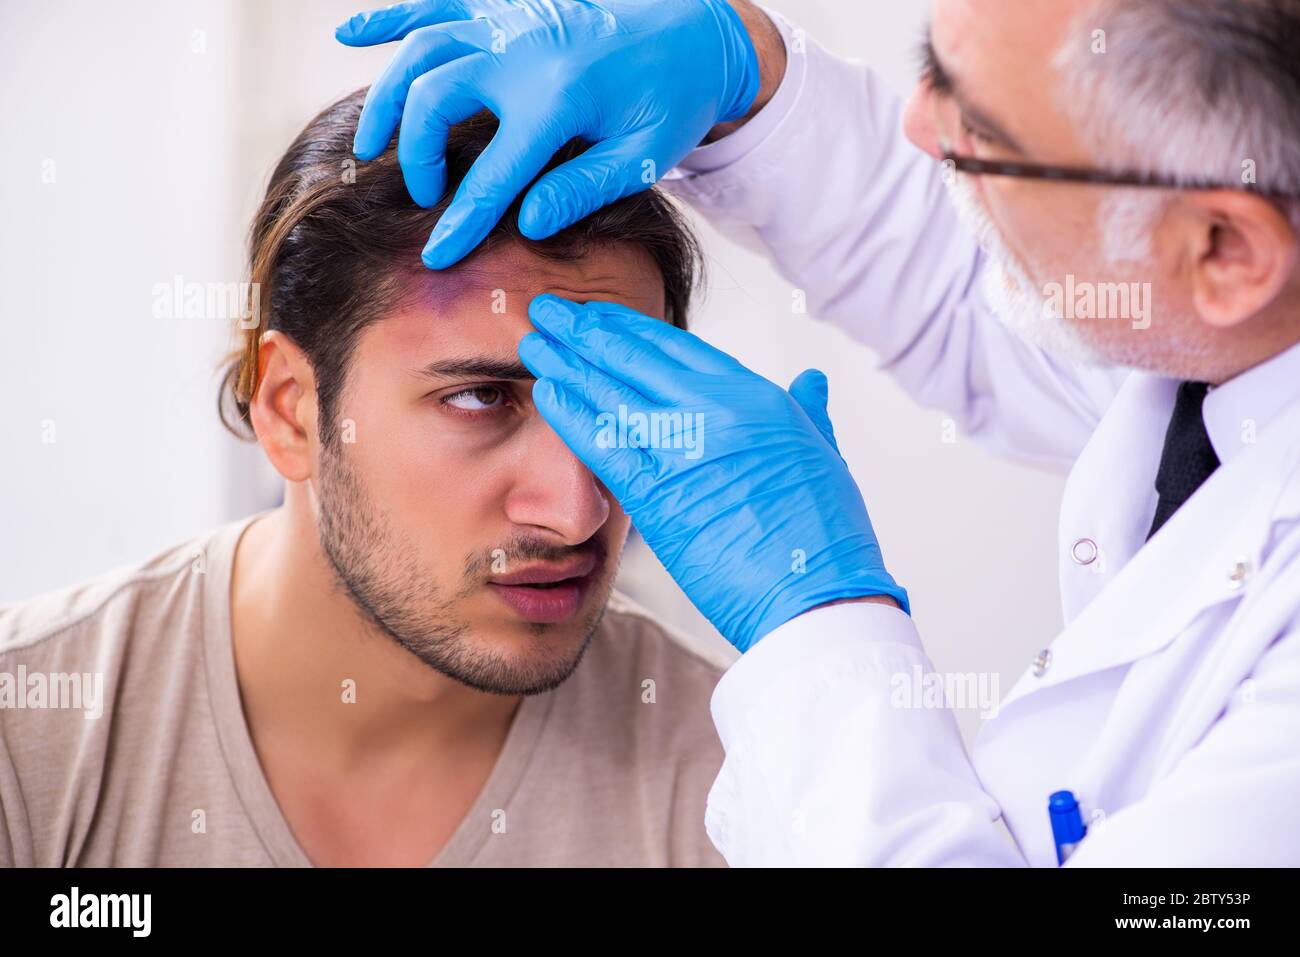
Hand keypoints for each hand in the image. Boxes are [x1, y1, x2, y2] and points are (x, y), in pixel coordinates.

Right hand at [336, 0, 761, 268]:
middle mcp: (524, 51)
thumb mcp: (643, 157)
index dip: (462, 220)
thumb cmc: (670, 102)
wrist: (693, 31)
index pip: (495, 172)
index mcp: (561, 97)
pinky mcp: (505, 7)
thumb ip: (584, 189)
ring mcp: (510, 20)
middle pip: (434, 96)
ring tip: (372, 147)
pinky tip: (351, 35)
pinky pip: (434, 4)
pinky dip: (389, 18)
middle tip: (423, 195)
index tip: (436, 257)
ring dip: (388, 97)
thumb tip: (527, 223)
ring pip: (422, 48)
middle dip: (416, 153)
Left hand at [517, 295, 908, 652]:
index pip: (674, 346)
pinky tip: (547, 393)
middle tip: (547, 312)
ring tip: (534, 342)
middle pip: (633, 359)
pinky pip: (604, 446)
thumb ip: (809, 411)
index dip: (627, 326)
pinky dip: (572, 416)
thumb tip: (811, 380)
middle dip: (583, 331)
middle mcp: (716, 412)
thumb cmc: (827, 534)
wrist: (817, 596)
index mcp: (755, 397)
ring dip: (567, 364)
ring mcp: (684, 452)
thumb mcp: (823, 454)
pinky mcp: (659, 497)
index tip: (595, 315)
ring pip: (611, 394)